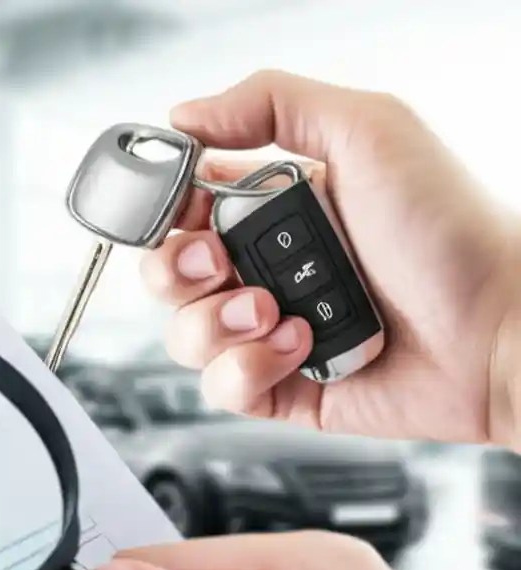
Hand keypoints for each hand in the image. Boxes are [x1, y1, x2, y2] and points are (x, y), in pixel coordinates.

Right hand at [142, 70, 520, 449]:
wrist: (500, 333)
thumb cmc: (453, 232)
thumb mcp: (369, 129)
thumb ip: (272, 102)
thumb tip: (185, 116)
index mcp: (277, 204)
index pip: (183, 203)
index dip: (163, 208)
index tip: (175, 209)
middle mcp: (268, 265)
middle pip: (167, 271)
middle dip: (175, 269)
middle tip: (218, 263)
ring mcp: (270, 328)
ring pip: (183, 333)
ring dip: (217, 323)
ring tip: (277, 311)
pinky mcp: (282, 385)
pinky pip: (220, 386)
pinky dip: (246, 369)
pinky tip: (297, 348)